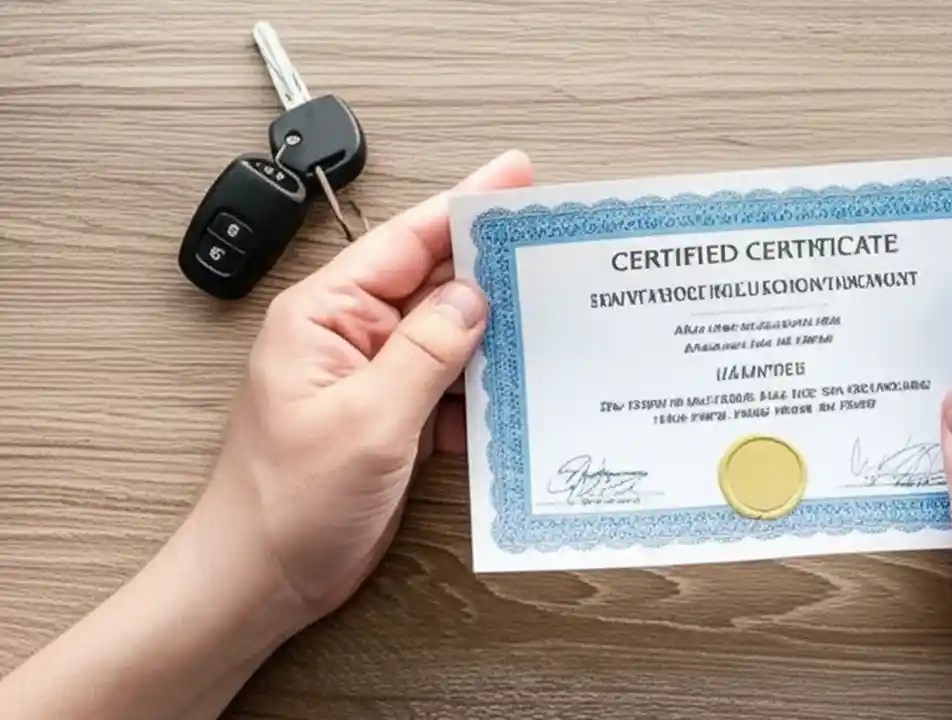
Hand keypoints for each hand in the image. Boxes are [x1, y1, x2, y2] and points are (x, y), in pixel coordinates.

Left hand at [205, 149, 533, 623]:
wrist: (261, 581)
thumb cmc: (283, 504)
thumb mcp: (366, 421)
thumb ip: (425, 352)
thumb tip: (473, 298)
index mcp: (326, 315)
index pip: (406, 242)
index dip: (466, 207)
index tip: (517, 178)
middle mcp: (351, 336)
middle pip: (434, 283)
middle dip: (492, 268)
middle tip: (554, 247)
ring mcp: (374, 378)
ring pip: (449, 336)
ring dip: (494, 335)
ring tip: (551, 319)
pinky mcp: (393, 418)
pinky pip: (449, 385)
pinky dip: (482, 390)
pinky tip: (515, 392)